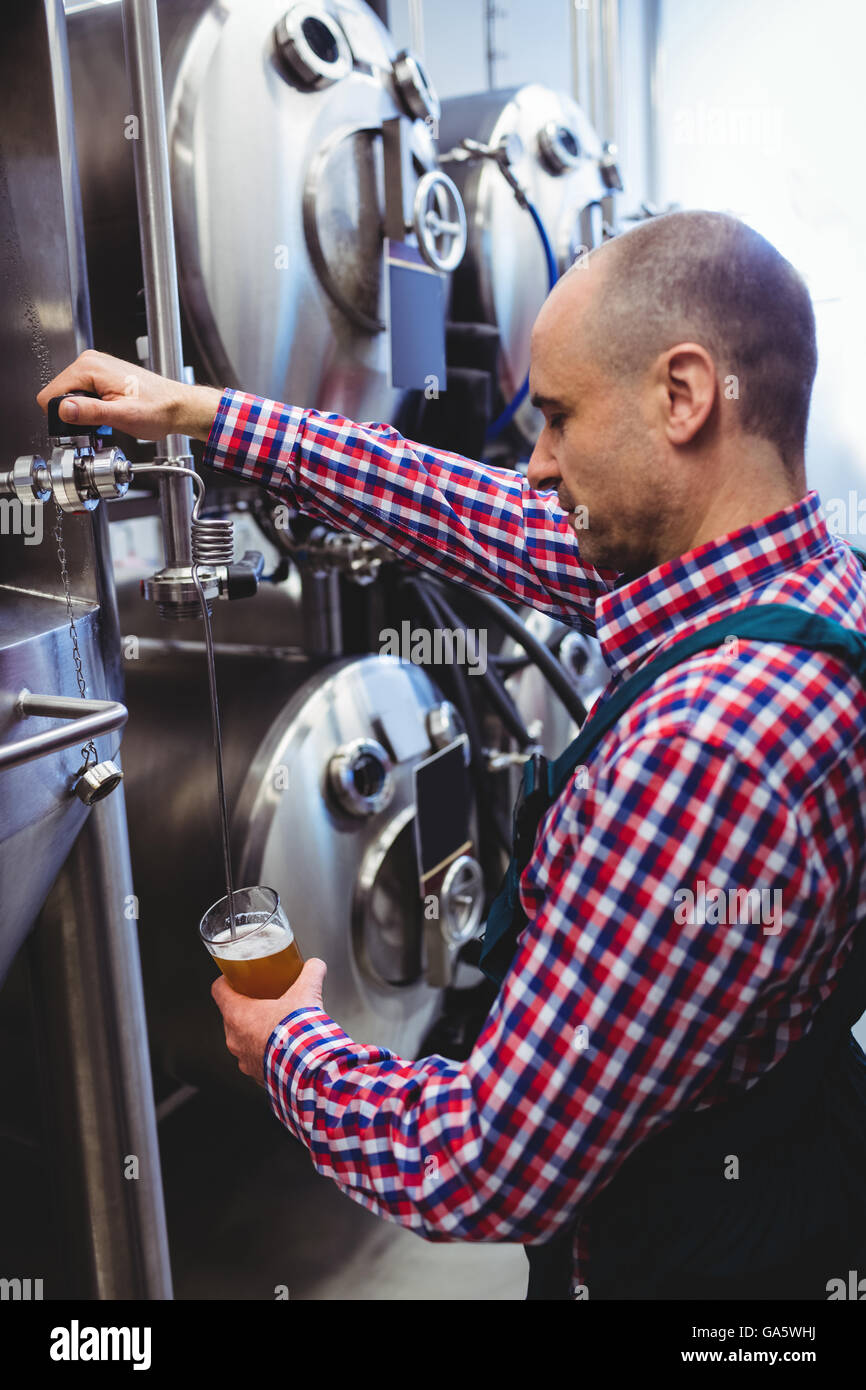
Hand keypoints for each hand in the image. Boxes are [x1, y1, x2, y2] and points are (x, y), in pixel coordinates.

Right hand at [36, 348, 223, 441]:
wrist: (177, 406)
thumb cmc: (158, 409)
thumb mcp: (122, 416)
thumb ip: (90, 412)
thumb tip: (64, 409)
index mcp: (90, 367)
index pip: (50, 395)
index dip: (63, 417)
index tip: (83, 427)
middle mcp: (89, 362)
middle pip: (59, 395)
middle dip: (73, 415)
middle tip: (98, 425)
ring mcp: (95, 367)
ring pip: (69, 396)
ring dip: (83, 412)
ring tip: (106, 418)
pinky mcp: (100, 375)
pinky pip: (82, 393)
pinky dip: (90, 407)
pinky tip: (107, 412)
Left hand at [211, 958, 327, 1085]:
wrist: (308, 1068)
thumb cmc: (298, 1031)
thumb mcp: (306, 994)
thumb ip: (310, 974)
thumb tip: (315, 965)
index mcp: (237, 1014)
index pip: (219, 990)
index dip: (226, 981)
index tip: (236, 977)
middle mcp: (234, 1038)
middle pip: (231, 1015)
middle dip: (247, 1007)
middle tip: (264, 999)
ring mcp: (243, 1059)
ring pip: (243, 1039)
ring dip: (256, 1032)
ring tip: (277, 1026)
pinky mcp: (255, 1075)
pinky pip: (255, 1059)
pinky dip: (266, 1052)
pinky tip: (284, 1048)